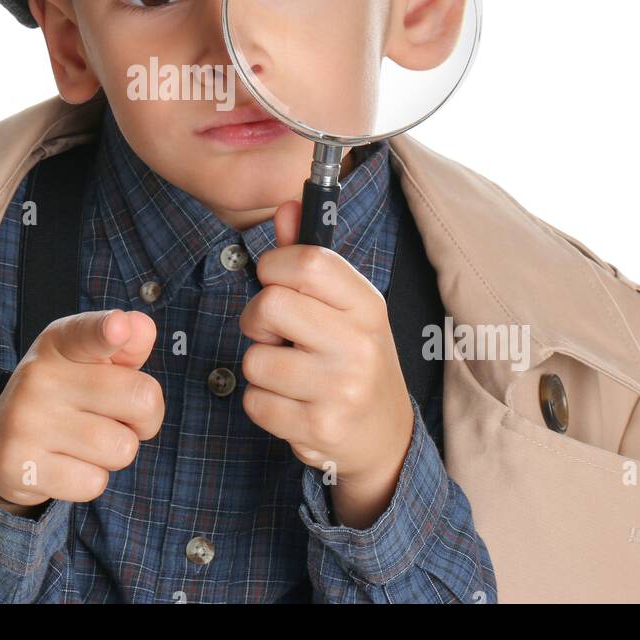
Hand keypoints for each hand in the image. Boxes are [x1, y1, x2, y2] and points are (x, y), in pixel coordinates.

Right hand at [0, 309, 163, 515]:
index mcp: (61, 342)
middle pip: (141, 398)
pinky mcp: (18, 466)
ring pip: (121, 448)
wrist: (1, 440)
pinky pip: (94, 483)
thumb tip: (140, 328)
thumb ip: (126, 346)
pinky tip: (66, 464)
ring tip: (87, 442)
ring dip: (115, 452)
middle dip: (145, 418)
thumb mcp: (91, 362)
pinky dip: (90, 479)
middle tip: (118, 418)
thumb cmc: (67, 393)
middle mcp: (39, 375)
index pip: (89, 332)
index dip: (108, 330)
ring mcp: (25, 421)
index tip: (116, 327)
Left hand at [239, 200, 414, 528]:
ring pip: (255, 360)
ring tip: (289, 371)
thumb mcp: (344, 305)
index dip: (274, 265)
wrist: (384, 434)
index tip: (275, 279)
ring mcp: (341, 390)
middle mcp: (360, 345)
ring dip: (260, 365)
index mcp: (367, 305)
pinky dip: (263, 403)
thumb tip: (286, 206)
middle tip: (276, 333)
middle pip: (269, 306)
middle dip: (258, 319)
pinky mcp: (320, 429)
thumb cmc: (353, 357)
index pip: (308, 261)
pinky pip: (255, 402)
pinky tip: (291, 402)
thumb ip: (308, 257)